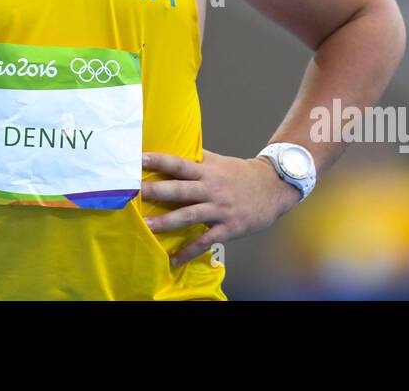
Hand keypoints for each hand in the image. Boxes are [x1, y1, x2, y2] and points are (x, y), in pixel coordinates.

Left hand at [140, 148, 300, 265]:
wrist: (273, 188)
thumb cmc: (240, 174)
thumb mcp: (219, 162)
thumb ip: (197, 159)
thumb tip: (173, 149)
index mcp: (207, 171)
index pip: (179, 164)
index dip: (159, 161)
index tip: (139, 158)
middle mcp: (211, 188)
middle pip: (180, 189)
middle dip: (157, 191)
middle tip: (135, 192)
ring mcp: (219, 209)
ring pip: (189, 215)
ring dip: (167, 221)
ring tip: (147, 226)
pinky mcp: (228, 227)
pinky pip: (205, 241)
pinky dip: (189, 251)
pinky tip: (174, 258)